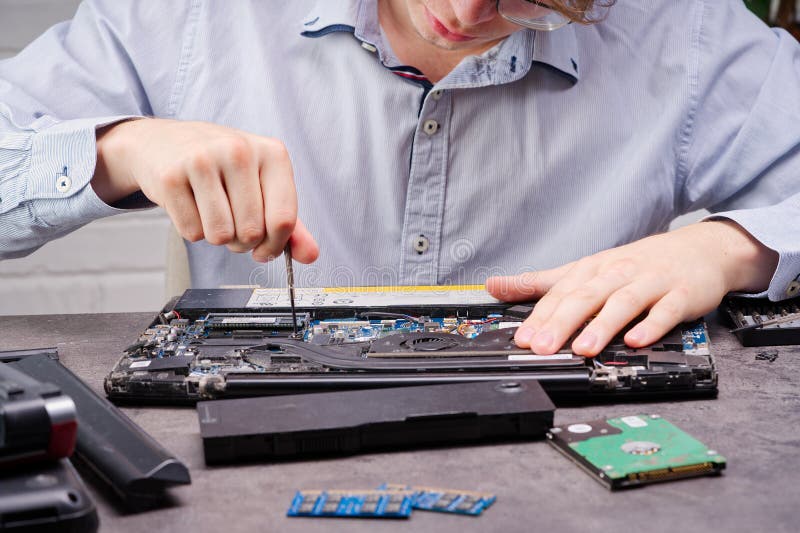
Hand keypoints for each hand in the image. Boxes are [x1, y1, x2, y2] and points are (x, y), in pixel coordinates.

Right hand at [92, 118, 318, 262]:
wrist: (164, 142)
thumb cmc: (222, 167)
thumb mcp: (262, 184)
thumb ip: (289, 222)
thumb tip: (310, 255)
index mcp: (272, 153)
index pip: (284, 219)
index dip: (276, 246)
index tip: (266, 249)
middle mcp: (239, 150)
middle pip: (252, 232)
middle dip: (243, 242)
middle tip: (234, 225)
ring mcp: (202, 160)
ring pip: (221, 236)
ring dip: (218, 238)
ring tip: (213, 213)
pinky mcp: (171, 176)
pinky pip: (192, 232)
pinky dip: (193, 230)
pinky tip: (191, 205)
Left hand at [486, 221, 777, 355]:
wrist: (700, 249)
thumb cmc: (637, 264)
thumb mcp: (585, 269)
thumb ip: (540, 282)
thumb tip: (494, 285)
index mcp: (593, 269)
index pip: (561, 293)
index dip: (540, 316)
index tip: (522, 338)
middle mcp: (618, 273)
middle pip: (586, 297)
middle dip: (562, 323)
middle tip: (542, 347)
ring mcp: (650, 282)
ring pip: (623, 303)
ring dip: (602, 325)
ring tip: (583, 347)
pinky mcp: (681, 294)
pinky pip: (666, 310)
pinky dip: (652, 325)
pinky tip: (637, 340)